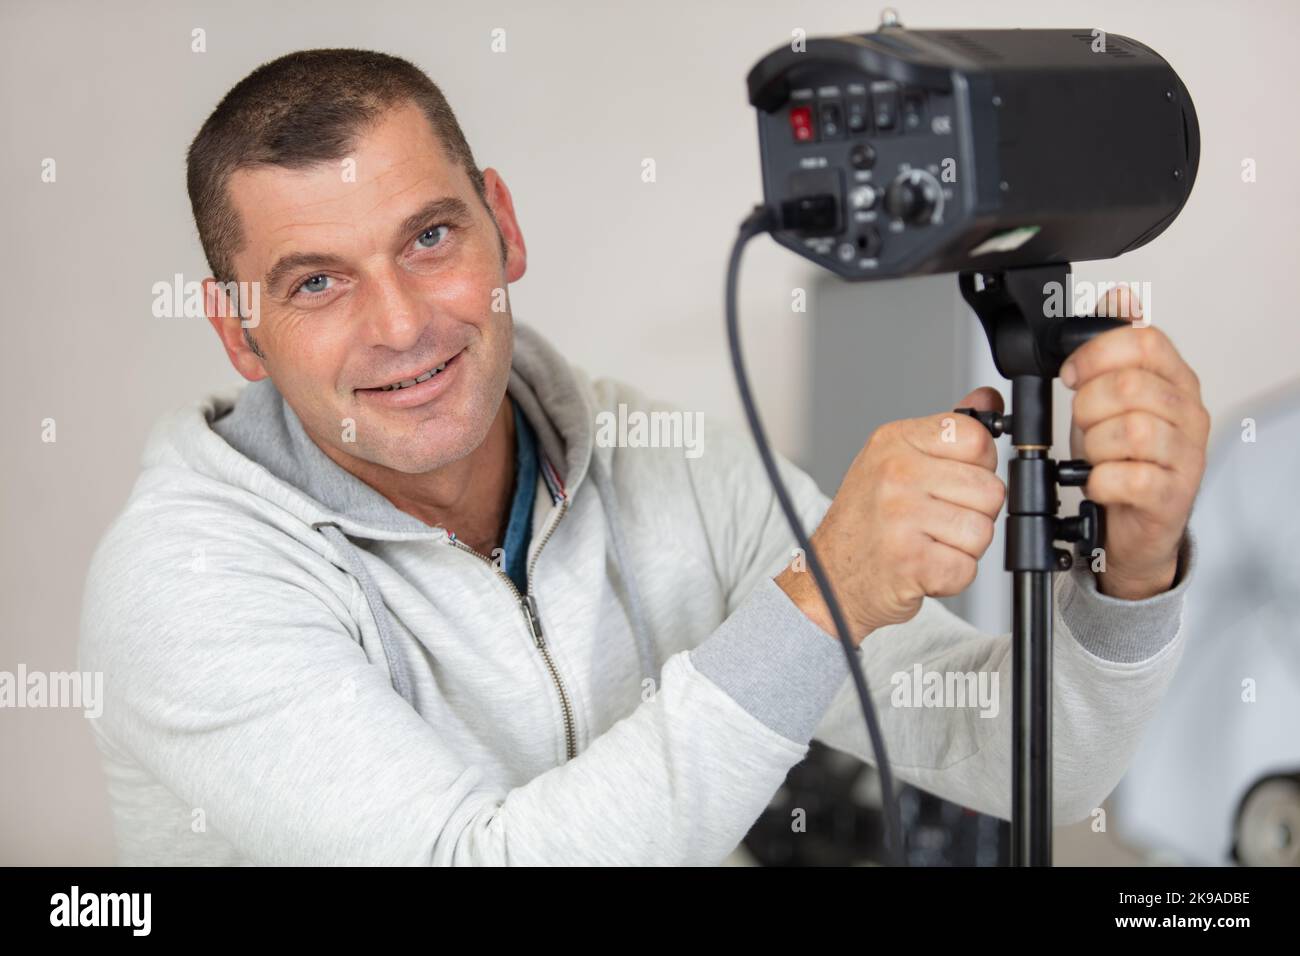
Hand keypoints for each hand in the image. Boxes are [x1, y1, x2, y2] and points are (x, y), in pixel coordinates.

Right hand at [776, 388, 1005, 643]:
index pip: (976, 437)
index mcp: (894, 441)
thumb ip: (946, 432)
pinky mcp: (910, 561)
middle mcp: (895, 473)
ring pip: (983, 531)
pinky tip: (923, 567)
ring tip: (927, 543)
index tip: (950, 481)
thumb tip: (989, 399)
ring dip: (962, 547)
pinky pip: (967, 568)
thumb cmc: (865, 522)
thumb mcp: (896, 460)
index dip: (977, 466)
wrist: (829, 579)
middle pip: (990, 489)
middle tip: (935, 520)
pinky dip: (951, 576)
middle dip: (973, 513)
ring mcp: (901, 516)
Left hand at [1062, 287, 1209, 599]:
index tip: (1072, 374)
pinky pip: (1130, 478)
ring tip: (1092, 454)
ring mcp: (1185, 457)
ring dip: (1093, 443)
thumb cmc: (1122, 458)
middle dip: (1087, 404)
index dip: (1095, 353)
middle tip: (1081, 422)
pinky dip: (1099, 479)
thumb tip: (1119, 296)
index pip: (1143, 341)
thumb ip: (1113, 349)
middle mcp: (1188, 414)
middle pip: (1130, 386)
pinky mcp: (1171, 496)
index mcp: (1175, 380)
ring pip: (1130, 431)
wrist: (1131, 522)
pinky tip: (1096, 480)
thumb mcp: (1111, 396)